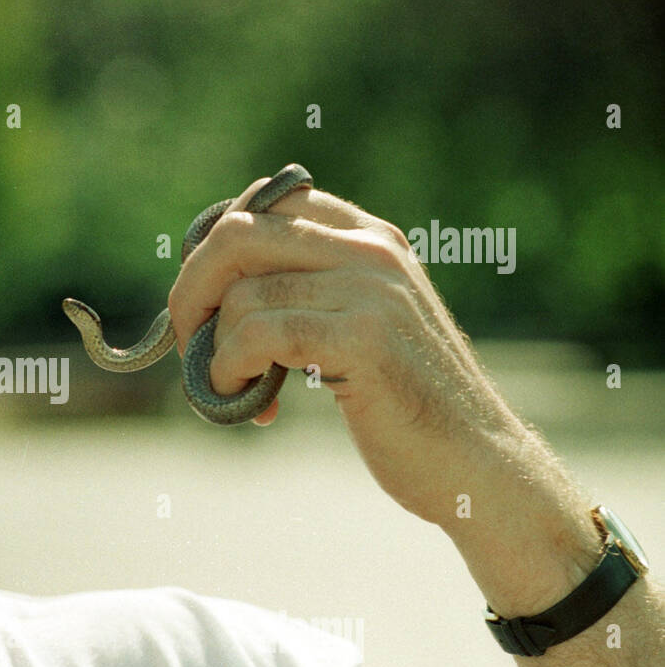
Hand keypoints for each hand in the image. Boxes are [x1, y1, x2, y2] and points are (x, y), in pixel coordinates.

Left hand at [166, 175, 540, 533]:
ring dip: (214, 352)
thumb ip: (306, 293)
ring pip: (240, 295)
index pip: (260, 205)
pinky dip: (231, 371)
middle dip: (191, 294)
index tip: (204, 309)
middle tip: (193, 347)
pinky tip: (255, 407)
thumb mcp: (359, 326)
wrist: (476, 461)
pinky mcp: (363, 336)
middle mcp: (369, 248)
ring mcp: (370, 288)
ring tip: (238, 390)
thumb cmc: (405, 405)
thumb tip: (208, 289)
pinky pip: (259, 334)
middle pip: (234, 234)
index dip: (211, 256)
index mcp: (369, 237)